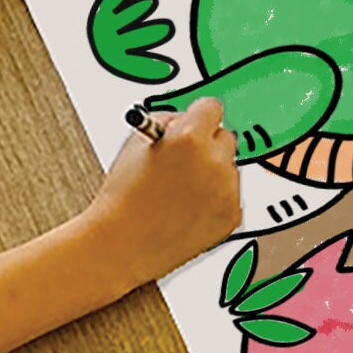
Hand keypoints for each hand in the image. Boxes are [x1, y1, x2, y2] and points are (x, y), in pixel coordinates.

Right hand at [82, 98, 240, 289]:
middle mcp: (214, 162)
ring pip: (228, 168)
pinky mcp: (232, 215)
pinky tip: (186, 210)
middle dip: (205, 144)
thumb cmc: (123, 196)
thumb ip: (167, 121)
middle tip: (181, 161)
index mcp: (189, 139)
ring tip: (178, 192)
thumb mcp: (135, 143)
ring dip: (211, 173)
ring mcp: (226, 190)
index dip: (197, 115)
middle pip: (224, 137)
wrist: (120, 245)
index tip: (192, 123)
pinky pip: (230, 195)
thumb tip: (188, 116)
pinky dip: (214, 199)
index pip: (211, 107)